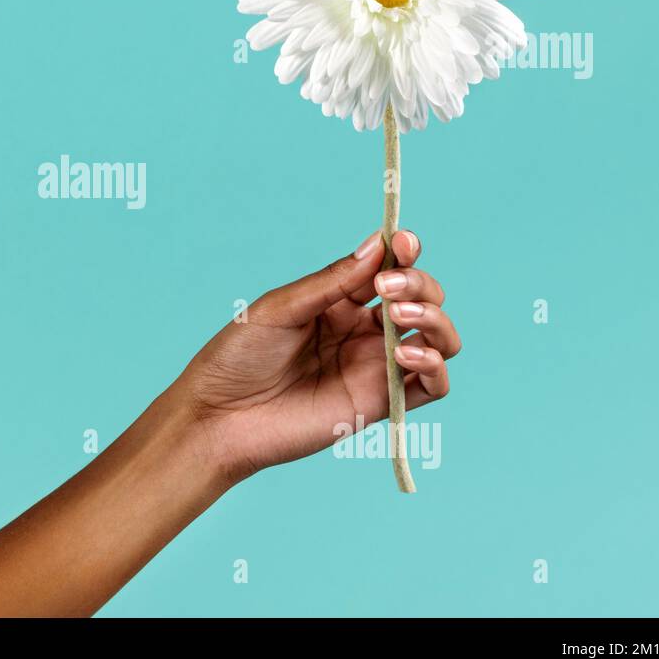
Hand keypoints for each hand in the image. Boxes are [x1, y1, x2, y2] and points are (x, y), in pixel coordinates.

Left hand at [171, 229, 460, 482]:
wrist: (219, 416)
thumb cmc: (239, 357)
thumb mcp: (281, 307)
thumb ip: (332, 281)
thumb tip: (378, 245)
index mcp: (339, 303)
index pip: (389, 271)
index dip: (404, 254)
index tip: (403, 242)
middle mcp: (364, 333)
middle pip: (421, 299)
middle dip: (418, 285)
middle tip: (386, 291)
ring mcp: (375, 368)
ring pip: (438, 339)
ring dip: (435, 320)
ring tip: (400, 318)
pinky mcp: (380, 404)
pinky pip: (432, 387)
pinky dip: (436, 366)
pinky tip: (407, 354)